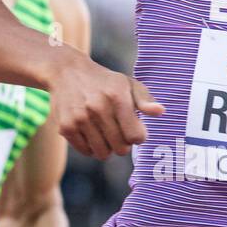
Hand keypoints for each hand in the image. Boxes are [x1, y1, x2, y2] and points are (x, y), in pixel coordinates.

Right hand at [48, 47, 164, 158]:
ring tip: (105, 133)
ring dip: (107, 147)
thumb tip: (160, 112)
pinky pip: (86, 152)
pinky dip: (91, 147)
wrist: (67, 72)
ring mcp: (80, 118)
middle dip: (123, 144)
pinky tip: (91, 132)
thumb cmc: (105, 82)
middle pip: (121, 149)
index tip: (135, 129)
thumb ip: (145, 100)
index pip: (136, 137)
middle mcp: (98, 108)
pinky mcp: (66, 127)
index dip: (138, 137)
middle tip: (119, 131)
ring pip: (103, 154)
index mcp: (117, 97)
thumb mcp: (128, 84)